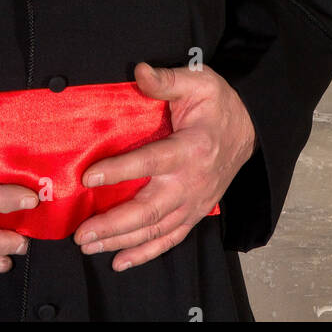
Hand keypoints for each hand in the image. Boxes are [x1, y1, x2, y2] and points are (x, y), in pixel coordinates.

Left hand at [72, 61, 256, 271]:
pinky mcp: (194, 213)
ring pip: (156, 229)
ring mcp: (194, 202)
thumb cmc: (219, 105)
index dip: (120, 171)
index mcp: (191, 148)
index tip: (89, 177)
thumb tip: (139, 70)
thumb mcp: (198, 82)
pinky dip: (145, 253)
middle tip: (82, 232)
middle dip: (113, 224)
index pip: (151, 162)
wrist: (250, 131)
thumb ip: (167, 79)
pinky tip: (120, 261)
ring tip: (89, 245)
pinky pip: (169, 238)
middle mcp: (192, 182)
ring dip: (121, 241)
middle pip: (150, 209)